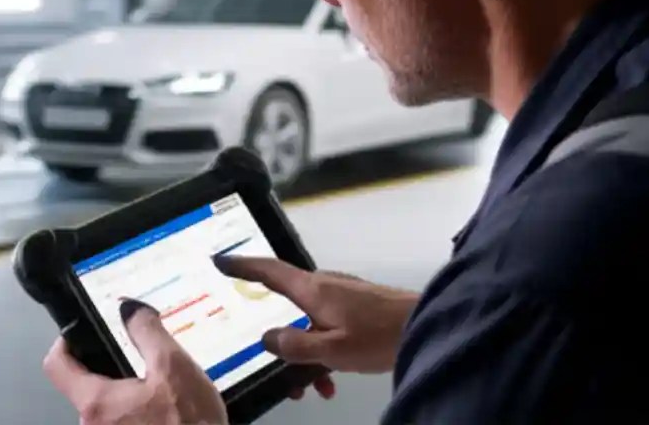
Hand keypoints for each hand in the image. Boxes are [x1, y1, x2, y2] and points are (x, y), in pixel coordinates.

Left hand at [43, 299, 226, 424]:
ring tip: (160, 388)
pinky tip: (164, 411)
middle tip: (139, 358)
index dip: (66, 342)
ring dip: (126, 393)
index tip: (83, 333)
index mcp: (96, 403)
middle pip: (84, 387)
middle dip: (108, 368)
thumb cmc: (189, 423)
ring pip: (105, 408)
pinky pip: (119, 423)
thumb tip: (128, 308)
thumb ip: (146, 332)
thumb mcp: (174, 366)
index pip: (55, 365)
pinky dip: (136, 413)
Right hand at [213, 255, 418, 374]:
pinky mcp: (357, 308)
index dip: (242, 266)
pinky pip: (327, 327)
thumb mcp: (333, 350)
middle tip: (271, 363)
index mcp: (314, 290)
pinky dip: (322, 352)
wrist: (428, 327)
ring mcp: (343, 296)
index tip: (220, 261)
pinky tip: (331, 381)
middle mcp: (325, 286)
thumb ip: (296, 346)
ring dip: (304, 354)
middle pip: (286, 305)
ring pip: (308, 323)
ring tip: (308, 387)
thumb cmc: (382, 336)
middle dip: (277, 337)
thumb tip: (267, 338)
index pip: (269, 271)